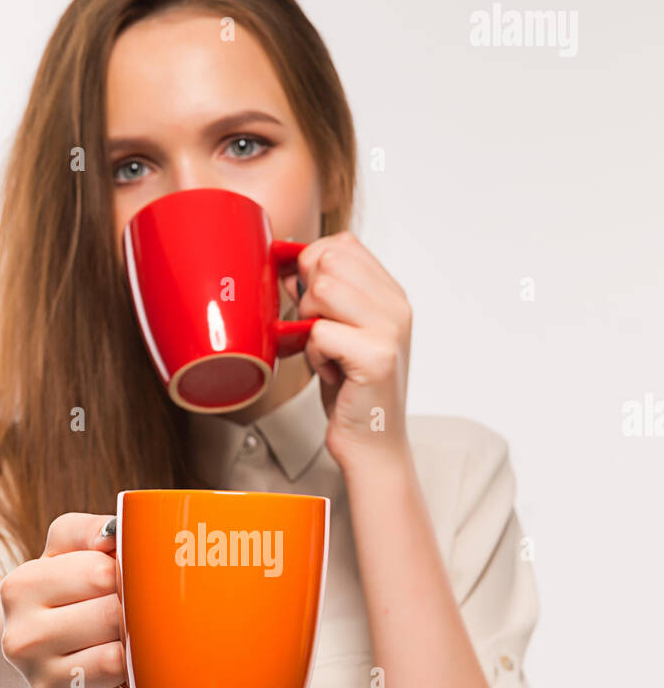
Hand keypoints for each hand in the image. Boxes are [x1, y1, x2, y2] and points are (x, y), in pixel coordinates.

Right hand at [0, 513, 136, 687]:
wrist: (41, 653)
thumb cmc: (68, 591)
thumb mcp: (67, 549)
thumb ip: (91, 530)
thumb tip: (120, 531)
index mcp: (20, 589)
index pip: (101, 573)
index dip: (130, 574)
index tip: (129, 578)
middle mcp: (21, 641)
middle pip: (113, 617)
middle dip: (138, 611)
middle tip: (140, 611)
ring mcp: (43, 686)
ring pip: (117, 661)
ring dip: (140, 649)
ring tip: (138, 640)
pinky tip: (139, 676)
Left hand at [282, 230, 412, 466]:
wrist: (372, 444)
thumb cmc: (351, 390)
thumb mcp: (340, 332)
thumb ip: (325, 296)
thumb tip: (289, 262)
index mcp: (391, 294)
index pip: (343, 243)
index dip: (312, 266)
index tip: (309, 301)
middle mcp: (397, 306)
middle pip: (330, 259)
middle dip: (307, 293)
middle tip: (315, 330)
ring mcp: (390, 330)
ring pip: (324, 288)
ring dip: (309, 322)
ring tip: (324, 351)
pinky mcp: (376, 357)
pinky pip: (320, 331)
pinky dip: (313, 354)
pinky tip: (330, 372)